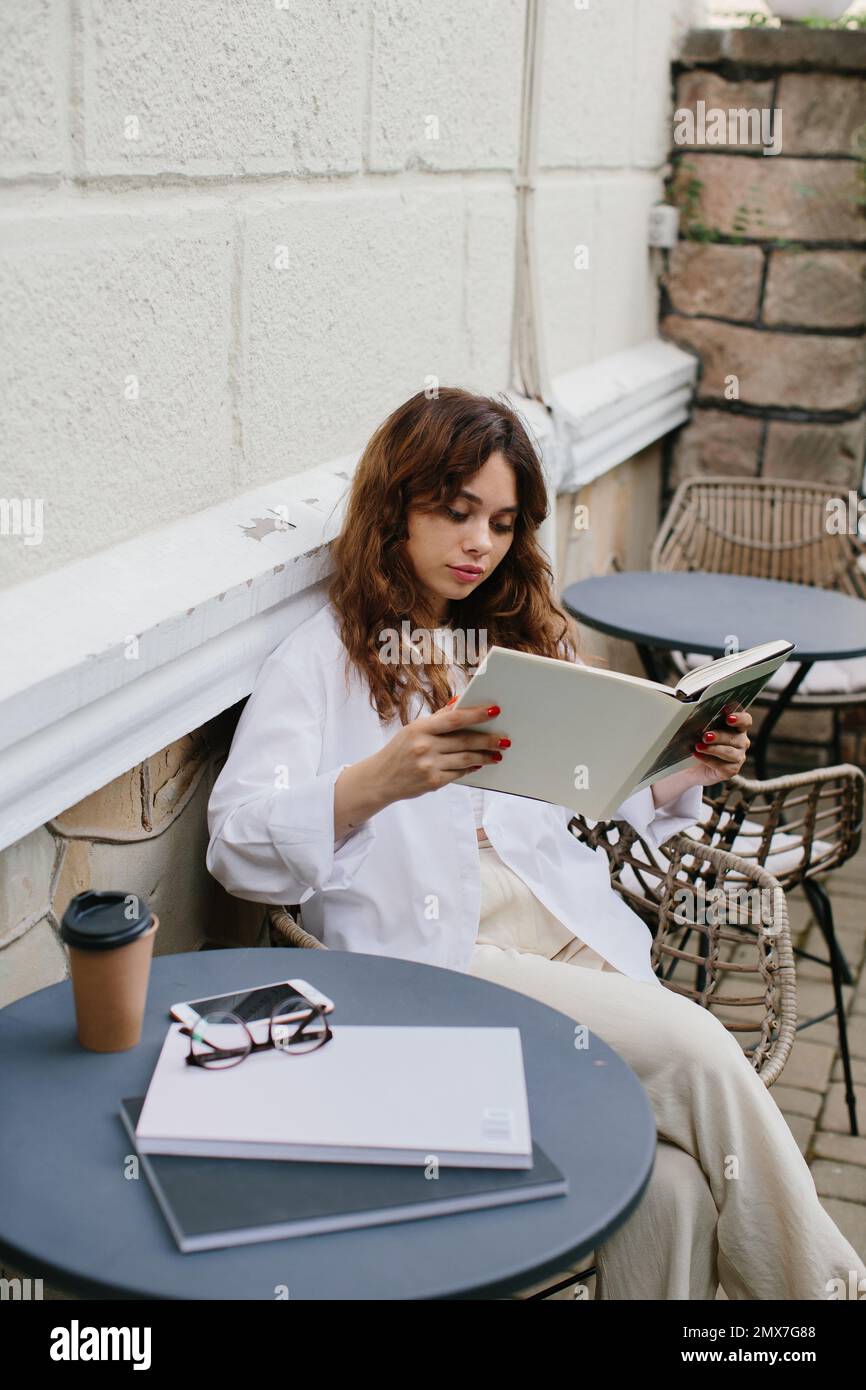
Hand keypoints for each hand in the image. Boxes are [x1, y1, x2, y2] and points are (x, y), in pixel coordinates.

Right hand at [367, 699, 508, 804]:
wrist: (380, 779)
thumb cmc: (399, 750)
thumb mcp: (413, 730)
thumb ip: (437, 719)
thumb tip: (459, 703)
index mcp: (420, 729)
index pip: (454, 719)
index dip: (476, 714)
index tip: (494, 711)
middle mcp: (425, 746)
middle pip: (465, 740)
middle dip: (488, 739)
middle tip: (504, 739)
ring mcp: (429, 766)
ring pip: (466, 758)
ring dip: (485, 756)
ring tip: (498, 753)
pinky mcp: (433, 782)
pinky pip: (459, 773)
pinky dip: (472, 768)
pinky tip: (480, 764)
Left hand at [690, 707, 751, 784]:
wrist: (694, 766)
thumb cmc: (701, 743)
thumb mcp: (701, 730)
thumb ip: (705, 722)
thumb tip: (698, 716)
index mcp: (737, 728)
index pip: (746, 720)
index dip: (740, 719)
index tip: (728, 718)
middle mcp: (741, 742)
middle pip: (736, 737)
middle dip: (719, 736)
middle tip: (705, 736)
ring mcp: (738, 757)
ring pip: (730, 752)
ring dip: (713, 749)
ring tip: (698, 747)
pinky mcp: (732, 770)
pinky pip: (722, 765)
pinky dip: (708, 759)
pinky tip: (698, 755)